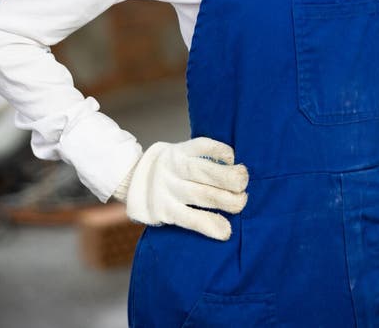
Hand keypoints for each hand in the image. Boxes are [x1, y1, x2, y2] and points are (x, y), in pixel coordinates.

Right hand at [114, 137, 248, 240]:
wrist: (134, 182)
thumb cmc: (171, 167)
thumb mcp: (181, 152)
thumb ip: (204, 156)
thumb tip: (234, 163)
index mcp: (180, 151)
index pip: (204, 147)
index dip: (222, 153)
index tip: (235, 161)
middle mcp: (173, 169)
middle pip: (206, 172)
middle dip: (230, 178)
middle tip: (244, 183)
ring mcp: (169, 191)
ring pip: (202, 195)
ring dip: (227, 200)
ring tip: (242, 202)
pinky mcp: (166, 211)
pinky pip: (191, 219)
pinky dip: (210, 225)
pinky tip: (226, 231)